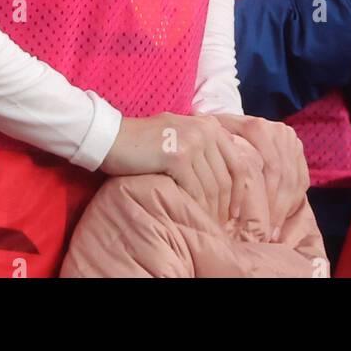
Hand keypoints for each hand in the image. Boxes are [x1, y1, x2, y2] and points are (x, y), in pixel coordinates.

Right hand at [101, 112, 257, 226]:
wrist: (112, 137)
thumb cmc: (143, 140)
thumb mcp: (179, 133)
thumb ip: (202, 145)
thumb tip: (222, 174)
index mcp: (210, 125)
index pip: (236, 162)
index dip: (238, 190)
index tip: (235, 211)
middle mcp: (206, 130)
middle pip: (226, 176)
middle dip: (226, 204)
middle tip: (220, 224)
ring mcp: (193, 141)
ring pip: (211, 185)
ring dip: (210, 210)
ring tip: (206, 225)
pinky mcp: (178, 155)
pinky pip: (194, 188)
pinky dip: (195, 206)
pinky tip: (191, 216)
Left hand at [213, 113, 308, 238]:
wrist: (229, 124)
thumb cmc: (216, 140)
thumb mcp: (211, 144)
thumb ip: (216, 160)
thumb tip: (222, 188)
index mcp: (256, 126)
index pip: (270, 167)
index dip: (266, 197)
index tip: (258, 222)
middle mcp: (277, 130)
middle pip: (284, 175)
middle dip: (277, 207)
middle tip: (268, 233)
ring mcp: (289, 138)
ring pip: (294, 179)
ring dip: (286, 208)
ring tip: (274, 230)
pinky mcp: (297, 148)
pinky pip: (302, 178)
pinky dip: (294, 200)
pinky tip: (283, 217)